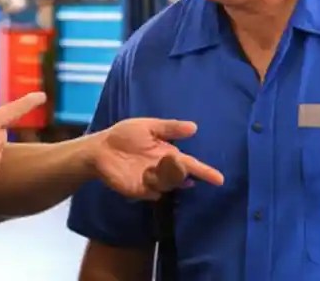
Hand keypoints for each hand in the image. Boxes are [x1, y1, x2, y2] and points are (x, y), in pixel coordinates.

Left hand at [90, 119, 224, 199]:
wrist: (99, 149)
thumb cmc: (123, 136)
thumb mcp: (148, 126)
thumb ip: (170, 128)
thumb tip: (194, 127)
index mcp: (168, 154)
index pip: (191, 165)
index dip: (205, 172)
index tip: (220, 179)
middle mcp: (163, 169)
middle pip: (182, 176)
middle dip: (182, 169)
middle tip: (173, 159)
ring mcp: (152, 182)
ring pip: (170, 184)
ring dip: (167, 175)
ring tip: (153, 164)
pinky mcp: (140, 191)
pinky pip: (154, 192)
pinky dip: (154, 184)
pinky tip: (145, 174)